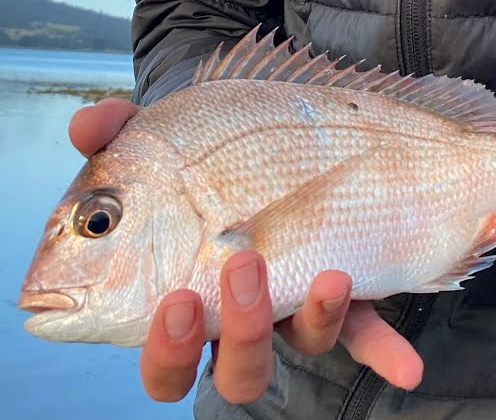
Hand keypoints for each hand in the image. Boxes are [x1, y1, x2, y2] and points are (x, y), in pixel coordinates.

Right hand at [68, 98, 451, 402]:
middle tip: (241, 269)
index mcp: (180, 298)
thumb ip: (116, 133)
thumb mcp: (154, 139)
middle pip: (233, 370)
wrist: (254, 136)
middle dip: (238, 332)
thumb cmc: (189, 155)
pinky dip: (386, 351)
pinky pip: (366, 332)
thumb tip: (87, 124)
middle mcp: (237, 317)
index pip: (163, 354)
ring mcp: (292, 306)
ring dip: (315, 319)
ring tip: (329, 275)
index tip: (173, 302)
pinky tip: (408, 369)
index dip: (166, 348)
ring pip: (299, 346)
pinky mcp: (343, 291)